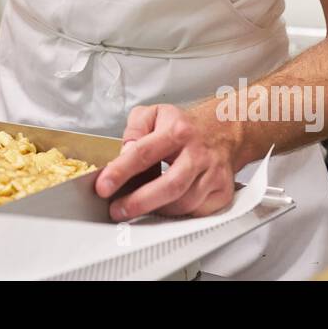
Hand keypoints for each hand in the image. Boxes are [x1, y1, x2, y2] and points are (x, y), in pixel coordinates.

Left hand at [94, 103, 243, 221]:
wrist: (223, 130)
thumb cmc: (183, 126)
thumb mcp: (154, 114)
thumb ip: (134, 129)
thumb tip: (125, 152)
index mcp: (177, 130)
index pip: (144, 153)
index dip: (120, 171)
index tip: (103, 186)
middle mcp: (198, 153)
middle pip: (169, 185)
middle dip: (139, 202)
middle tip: (117, 210)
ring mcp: (213, 174)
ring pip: (183, 203)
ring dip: (157, 210)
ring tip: (138, 208)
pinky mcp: (223, 191)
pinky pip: (197, 212)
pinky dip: (177, 214)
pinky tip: (164, 206)